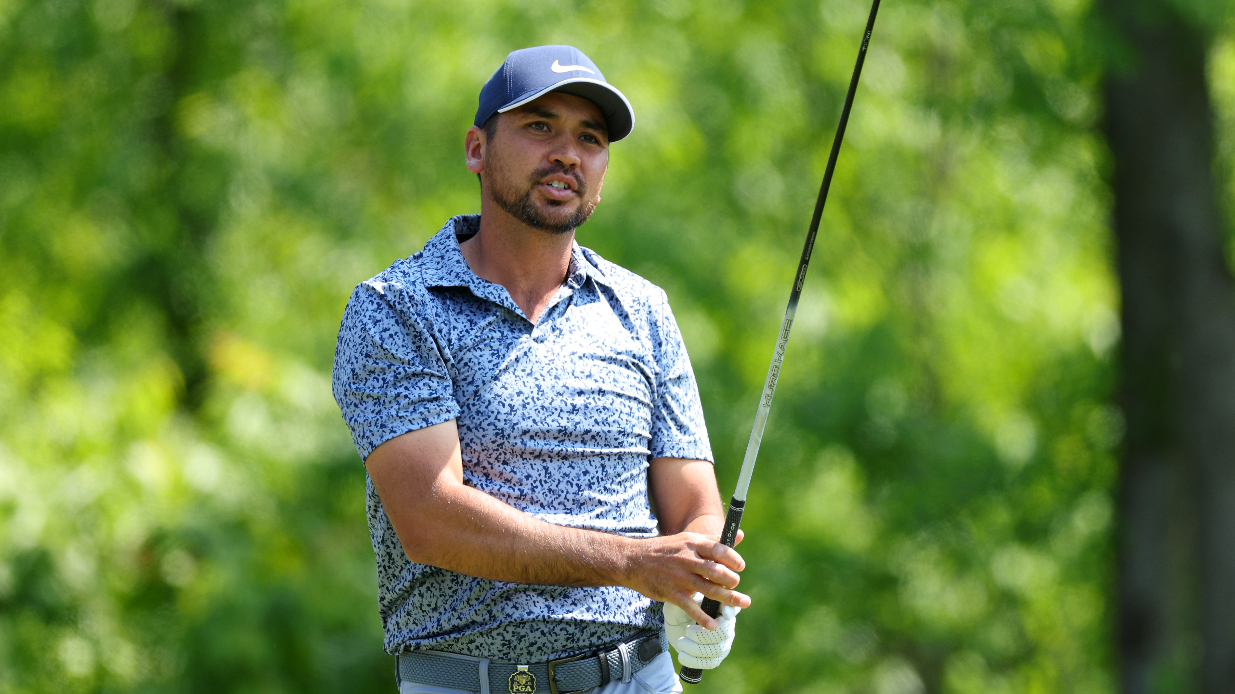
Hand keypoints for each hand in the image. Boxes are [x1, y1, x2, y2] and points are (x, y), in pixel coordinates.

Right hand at [622, 532, 749, 629]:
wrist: (633, 561)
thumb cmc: (665, 550)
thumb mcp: (688, 539)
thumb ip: (714, 540)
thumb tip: (741, 536)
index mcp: (693, 544)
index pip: (719, 550)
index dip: (733, 559)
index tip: (740, 567)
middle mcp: (687, 560)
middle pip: (717, 571)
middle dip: (731, 580)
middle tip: (735, 584)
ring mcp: (679, 578)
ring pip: (708, 589)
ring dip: (728, 598)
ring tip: (742, 603)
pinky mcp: (671, 593)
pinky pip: (690, 607)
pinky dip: (702, 617)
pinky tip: (713, 625)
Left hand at [664, 593, 740, 669]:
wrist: (675, 622)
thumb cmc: (681, 603)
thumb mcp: (684, 595)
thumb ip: (694, 594)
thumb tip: (703, 583)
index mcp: (722, 607)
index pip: (732, 608)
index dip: (730, 611)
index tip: (725, 614)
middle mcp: (727, 625)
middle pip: (724, 633)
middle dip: (704, 634)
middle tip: (687, 630)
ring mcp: (724, 642)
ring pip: (717, 649)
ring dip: (696, 648)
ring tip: (681, 642)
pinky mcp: (716, 656)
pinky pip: (710, 662)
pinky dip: (694, 661)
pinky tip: (682, 656)